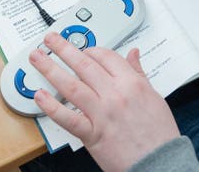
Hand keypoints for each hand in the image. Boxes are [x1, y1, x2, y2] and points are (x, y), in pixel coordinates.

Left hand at [29, 33, 179, 171]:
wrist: (161, 163)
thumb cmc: (159, 133)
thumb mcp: (153, 96)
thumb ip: (139, 73)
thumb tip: (133, 54)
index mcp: (131, 83)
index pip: (105, 56)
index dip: (90, 49)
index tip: (82, 48)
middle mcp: (115, 95)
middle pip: (84, 65)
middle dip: (64, 48)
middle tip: (50, 39)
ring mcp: (102, 114)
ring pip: (72, 85)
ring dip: (51, 69)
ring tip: (37, 57)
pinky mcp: (92, 134)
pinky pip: (68, 118)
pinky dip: (52, 107)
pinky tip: (40, 96)